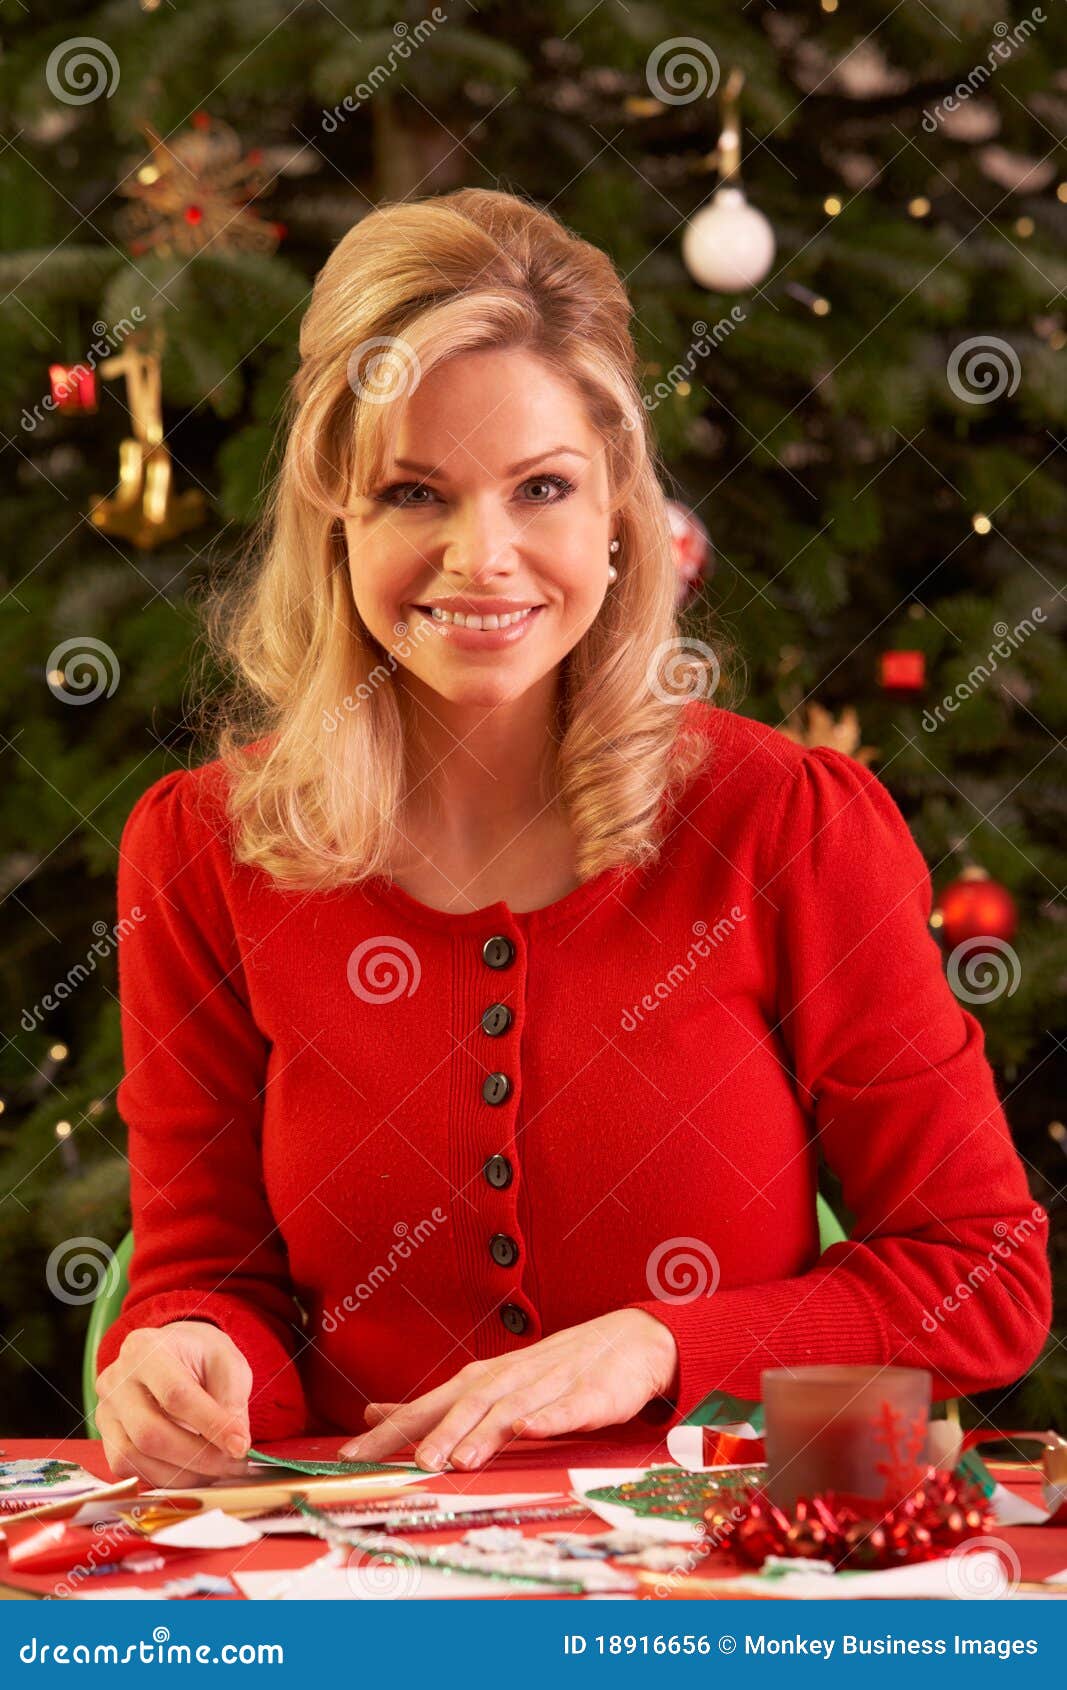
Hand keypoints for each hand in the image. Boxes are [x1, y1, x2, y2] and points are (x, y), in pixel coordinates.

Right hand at [95, 1320, 254, 1489]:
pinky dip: (163, 1477)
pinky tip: (191, 1471)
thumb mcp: (227, 1362)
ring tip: (217, 1470)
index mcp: (145, 1348)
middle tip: (232, 1465)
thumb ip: (232, 1400)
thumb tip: (236, 1445)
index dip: (210, 1424)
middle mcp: (117, 1380)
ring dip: (182, 1473)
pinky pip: (127, 1468)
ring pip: (136, 1457)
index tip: (240, 1446)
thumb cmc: (200, 1356)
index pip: (176, 1394)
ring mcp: (105, 1411)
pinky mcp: (106, 1437)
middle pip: (150, 1432)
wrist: (172, 1352)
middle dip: (197, 1456)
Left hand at [338, 1309, 677, 1470]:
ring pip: (513, 1409)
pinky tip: (534, 1428)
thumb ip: (436, 1405)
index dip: (391, 1429)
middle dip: (438, 1433)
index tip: (352, 1453)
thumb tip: (377, 1414)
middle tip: (413, 1463)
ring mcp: (550, 1385)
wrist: (628, 1342)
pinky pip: (568, 1407)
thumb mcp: (489, 1383)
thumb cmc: (552, 1370)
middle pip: (467, 1405)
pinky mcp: (591, 1394)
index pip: (428, 1405)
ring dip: (486, 1432)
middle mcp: (509, 1379)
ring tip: (462, 1459)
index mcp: (481, 1380)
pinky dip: (550, 1417)